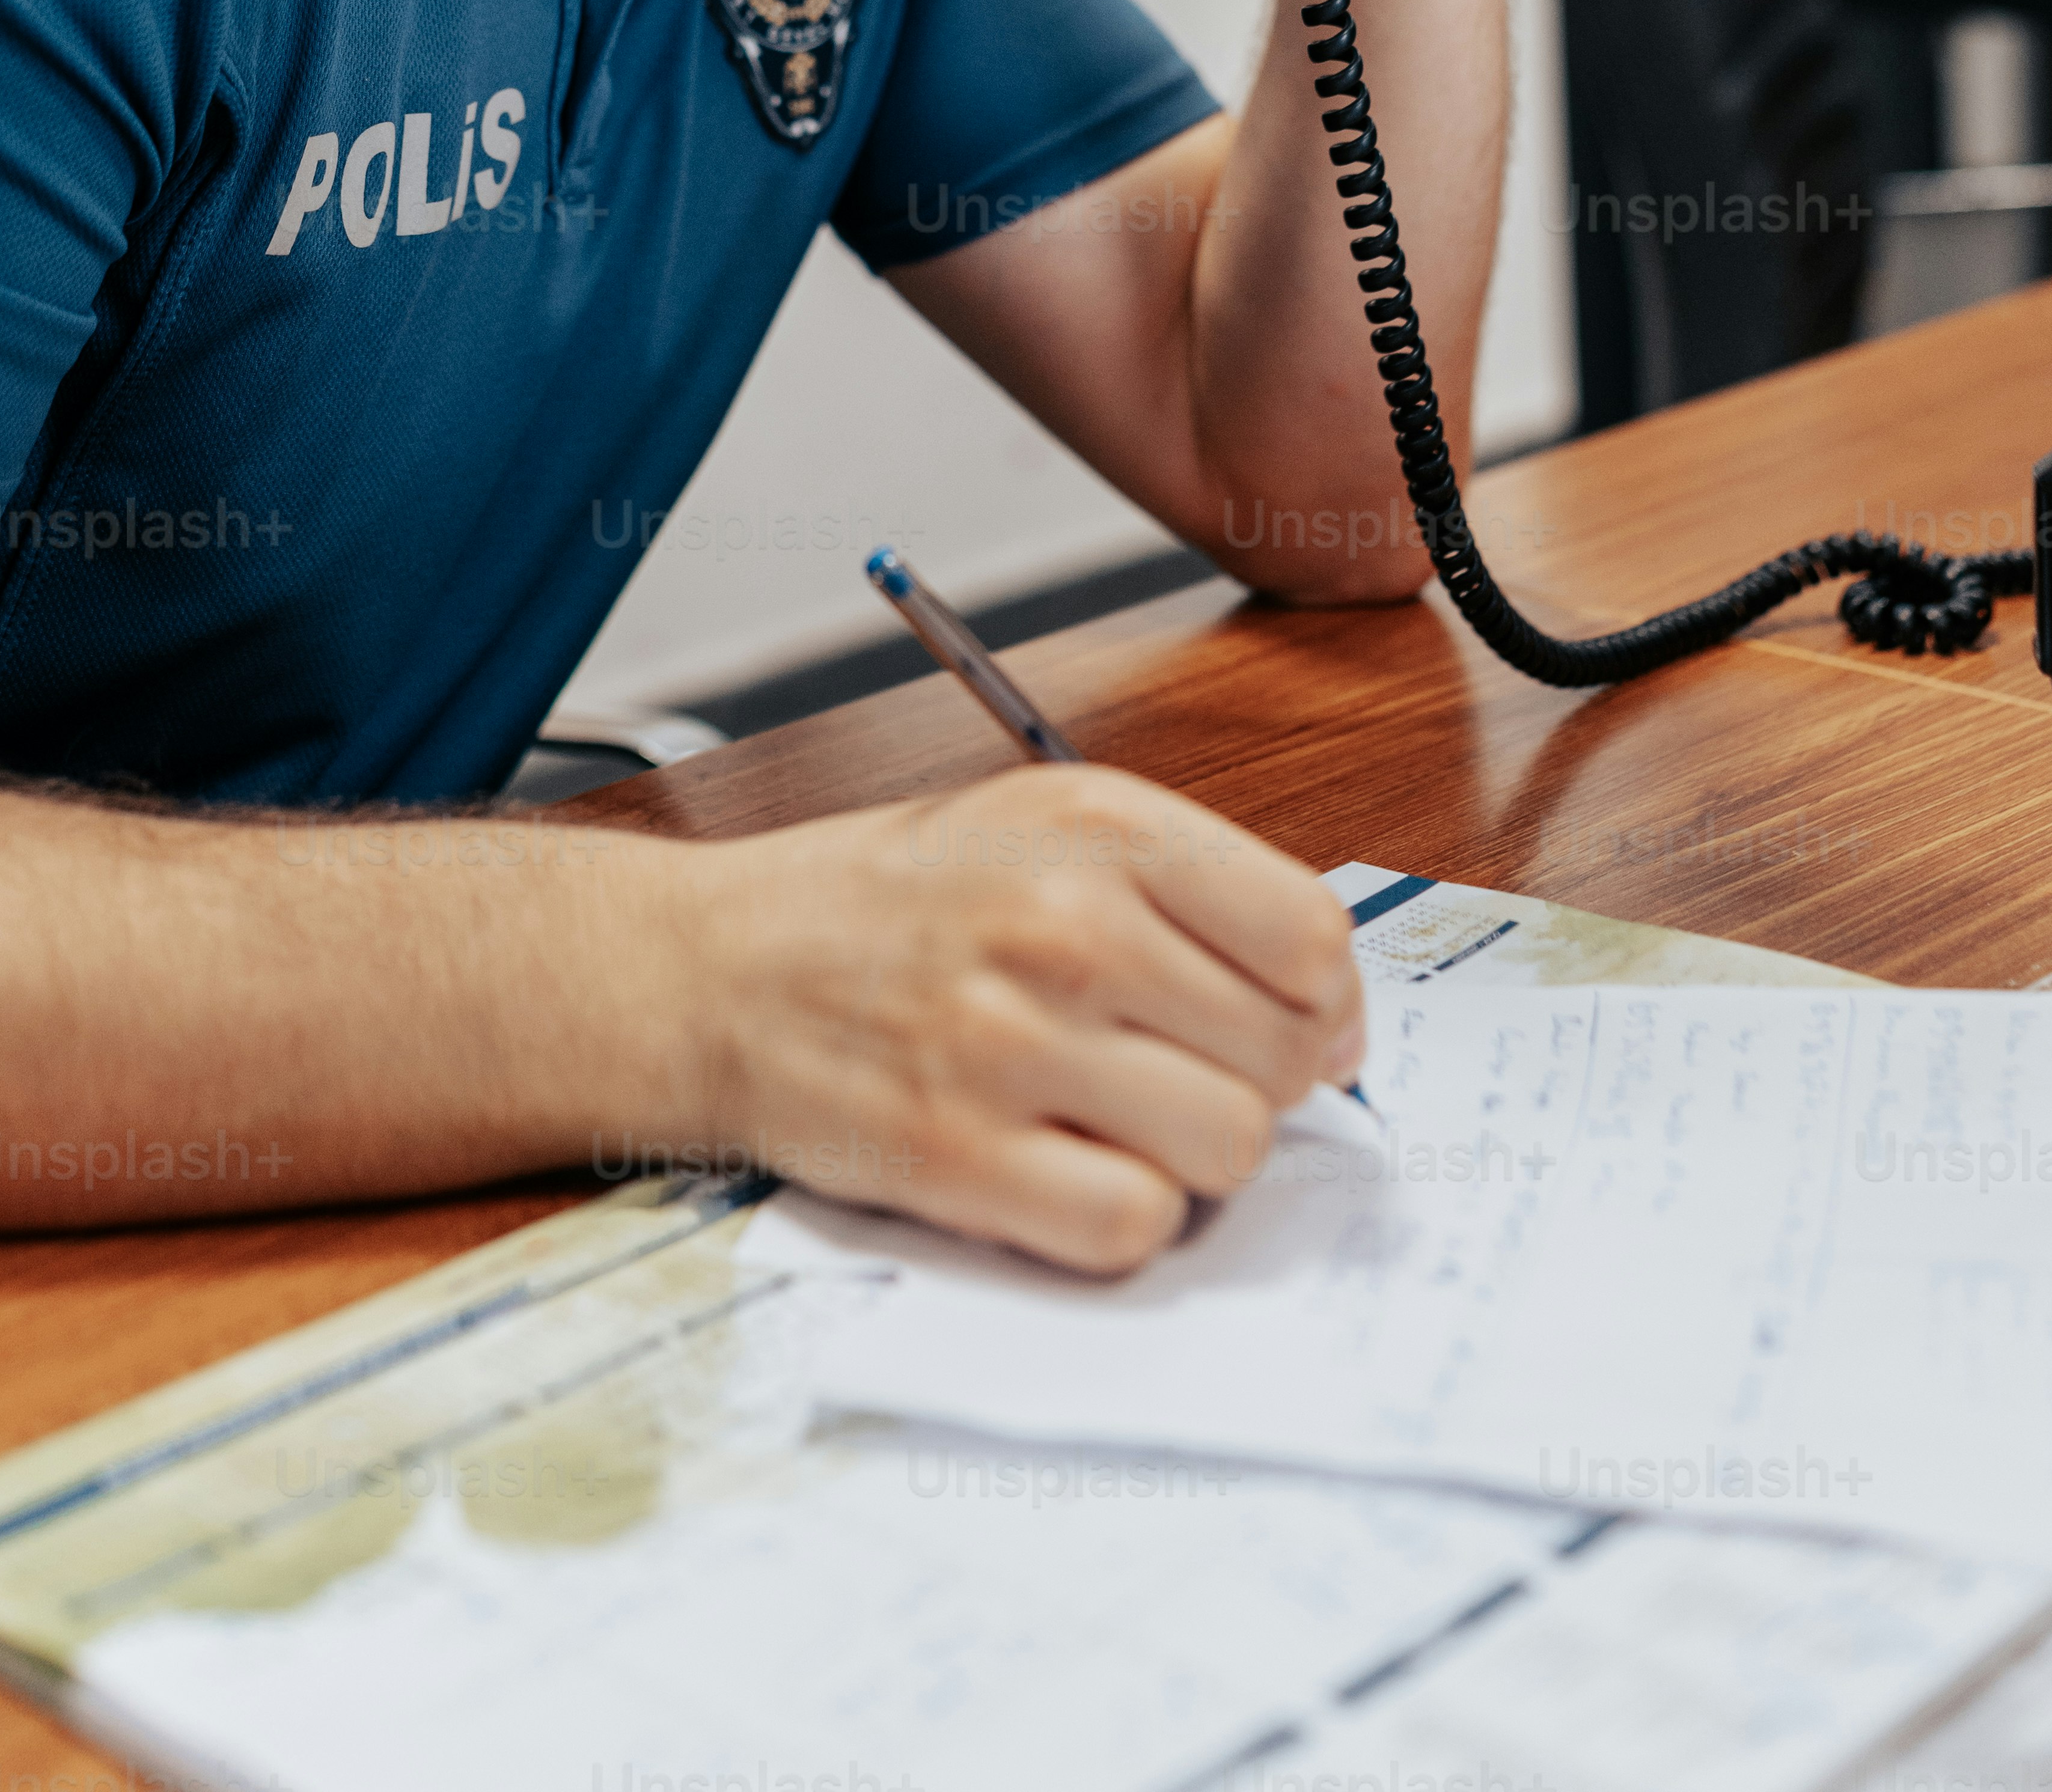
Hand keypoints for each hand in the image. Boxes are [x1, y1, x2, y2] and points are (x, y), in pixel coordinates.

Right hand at [646, 767, 1362, 1271]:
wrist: (715, 968)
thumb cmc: (895, 903)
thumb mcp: (1041, 825)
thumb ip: (1193, 890)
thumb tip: (1336, 1015)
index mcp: (1099, 826)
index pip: (1314, 939)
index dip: (1323, 1003)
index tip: (1289, 1026)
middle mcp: (1065, 923)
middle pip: (1286, 1056)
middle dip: (1255, 1081)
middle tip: (1174, 1072)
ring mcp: (1011, 1044)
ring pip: (1230, 1149)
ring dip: (1191, 1156)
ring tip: (1117, 1120)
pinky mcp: (961, 1158)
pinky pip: (1135, 1225)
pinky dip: (1120, 1218)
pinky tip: (1065, 1171)